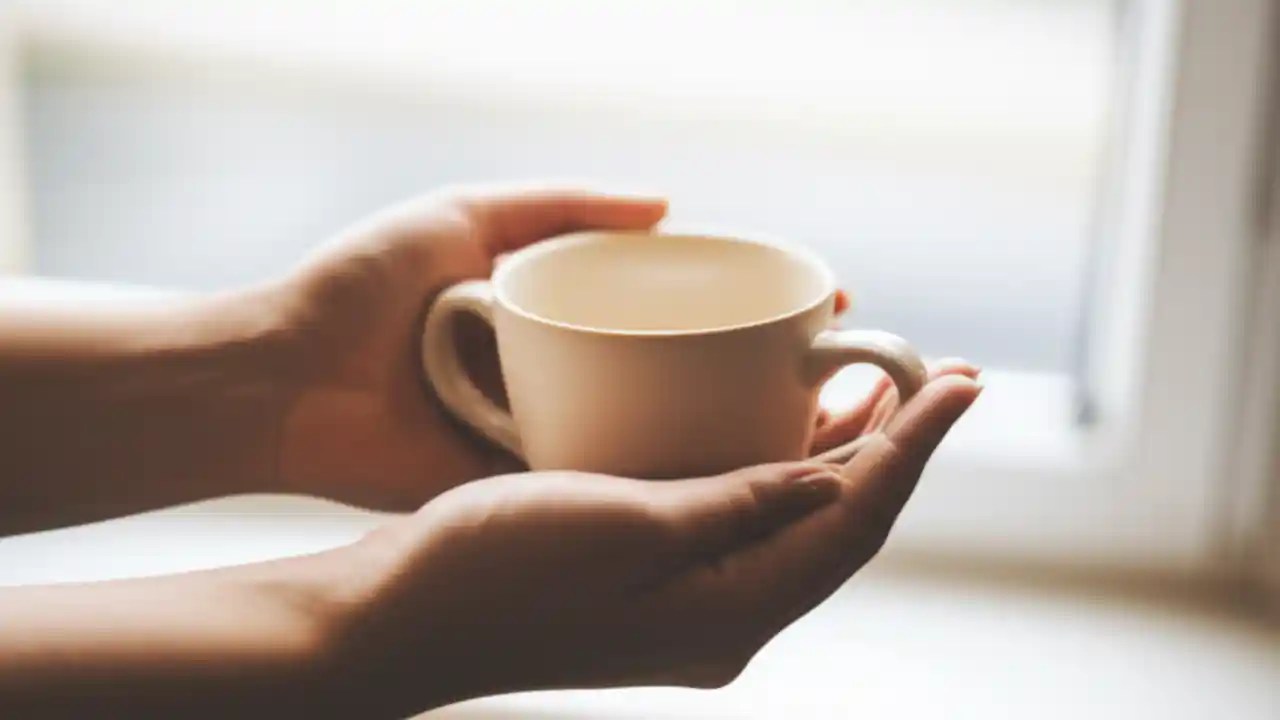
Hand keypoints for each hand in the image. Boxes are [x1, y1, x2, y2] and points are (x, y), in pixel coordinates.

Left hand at [268, 186, 857, 510]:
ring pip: (675, 440)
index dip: (764, 310)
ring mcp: (563, 434)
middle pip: (703, 378)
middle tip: (854, 381)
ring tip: (834, 435)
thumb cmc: (359, 289)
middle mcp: (581, 375)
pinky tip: (751, 485)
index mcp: (571, 314)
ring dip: (756, 441)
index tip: (830, 309)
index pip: (691, 309)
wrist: (275, 383)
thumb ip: (561, 202)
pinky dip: (680, 490)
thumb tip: (670, 204)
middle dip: (785, 383)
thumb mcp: (463, 215)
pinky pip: (617, 489)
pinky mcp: (534, 488)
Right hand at [312, 373, 980, 716]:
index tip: (961, 383)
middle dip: (897, 449)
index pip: (855, 522)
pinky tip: (778, 430)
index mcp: (730, 612)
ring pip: (795, 523)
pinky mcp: (653, 580)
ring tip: (881, 389)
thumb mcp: (628, 525)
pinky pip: (745, 522)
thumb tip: (833, 477)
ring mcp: (688, 604)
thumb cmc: (494, 573)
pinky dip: (779, 471)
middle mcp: (723, 618)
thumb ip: (739, 502)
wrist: (398, 618)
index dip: (916, 449)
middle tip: (939, 375)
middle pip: (839, 527)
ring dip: (844, 456)